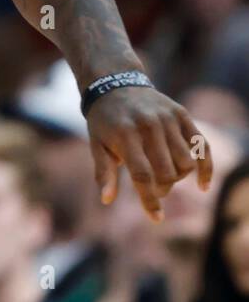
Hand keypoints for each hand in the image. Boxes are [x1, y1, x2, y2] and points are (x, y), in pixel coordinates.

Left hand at [87, 85, 212, 222]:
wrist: (115, 83)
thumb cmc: (104, 120)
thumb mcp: (96, 144)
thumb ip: (103, 172)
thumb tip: (107, 200)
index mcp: (125, 135)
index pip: (142, 175)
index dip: (150, 200)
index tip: (156, 218)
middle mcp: (149, 126)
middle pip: (167, 172)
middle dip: (162, 189)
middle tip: (153, 189)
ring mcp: (168, 119)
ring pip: (185, 162)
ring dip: (179, 177)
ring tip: (165, 175)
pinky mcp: (182, 114)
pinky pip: (202, 145)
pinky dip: (206, 167)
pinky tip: (202, 185)